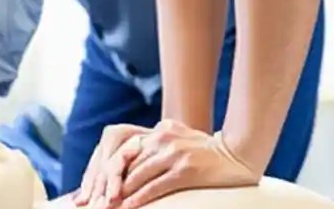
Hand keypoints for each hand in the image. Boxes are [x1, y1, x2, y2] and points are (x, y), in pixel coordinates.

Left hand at [79, 120, 260, 208]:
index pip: (125, 151)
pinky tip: (129, 207)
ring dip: (119, 194)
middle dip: (109, 184)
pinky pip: (155, 186)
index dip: (108, 170)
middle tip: (95, 201)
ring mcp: (174, 154)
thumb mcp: (180, 136)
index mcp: (159, 131)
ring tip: (107, 207)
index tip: (96, 186)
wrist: (238, 154)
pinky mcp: (186, 170)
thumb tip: (137, 149)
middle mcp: (163, 138)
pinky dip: (139, 198)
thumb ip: (160, 139)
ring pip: (137, 176)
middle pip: (126, 164)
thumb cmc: (208, 150)